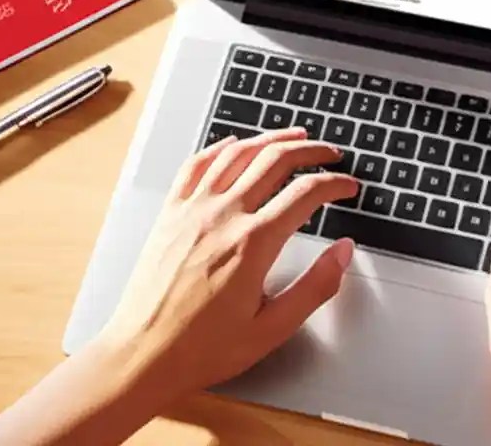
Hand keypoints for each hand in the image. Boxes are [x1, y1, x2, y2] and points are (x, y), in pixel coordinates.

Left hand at [97, 127, 358, 400]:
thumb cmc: (201, 348)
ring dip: (270, 138)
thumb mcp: (272, 329)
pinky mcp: (170, 214)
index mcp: (252, 244)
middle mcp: (222, 217)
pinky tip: (234, 144)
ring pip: (237, 153)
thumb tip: (343, 252)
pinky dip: (221, 147)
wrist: (142, 355)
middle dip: (311, 151)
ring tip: (293, 136)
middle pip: (275, 160)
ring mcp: (192, 210)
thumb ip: (315, 287)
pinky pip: (196, 164)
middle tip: (330, 153)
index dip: (335, 184)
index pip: (306, 193)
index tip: (348, 186)